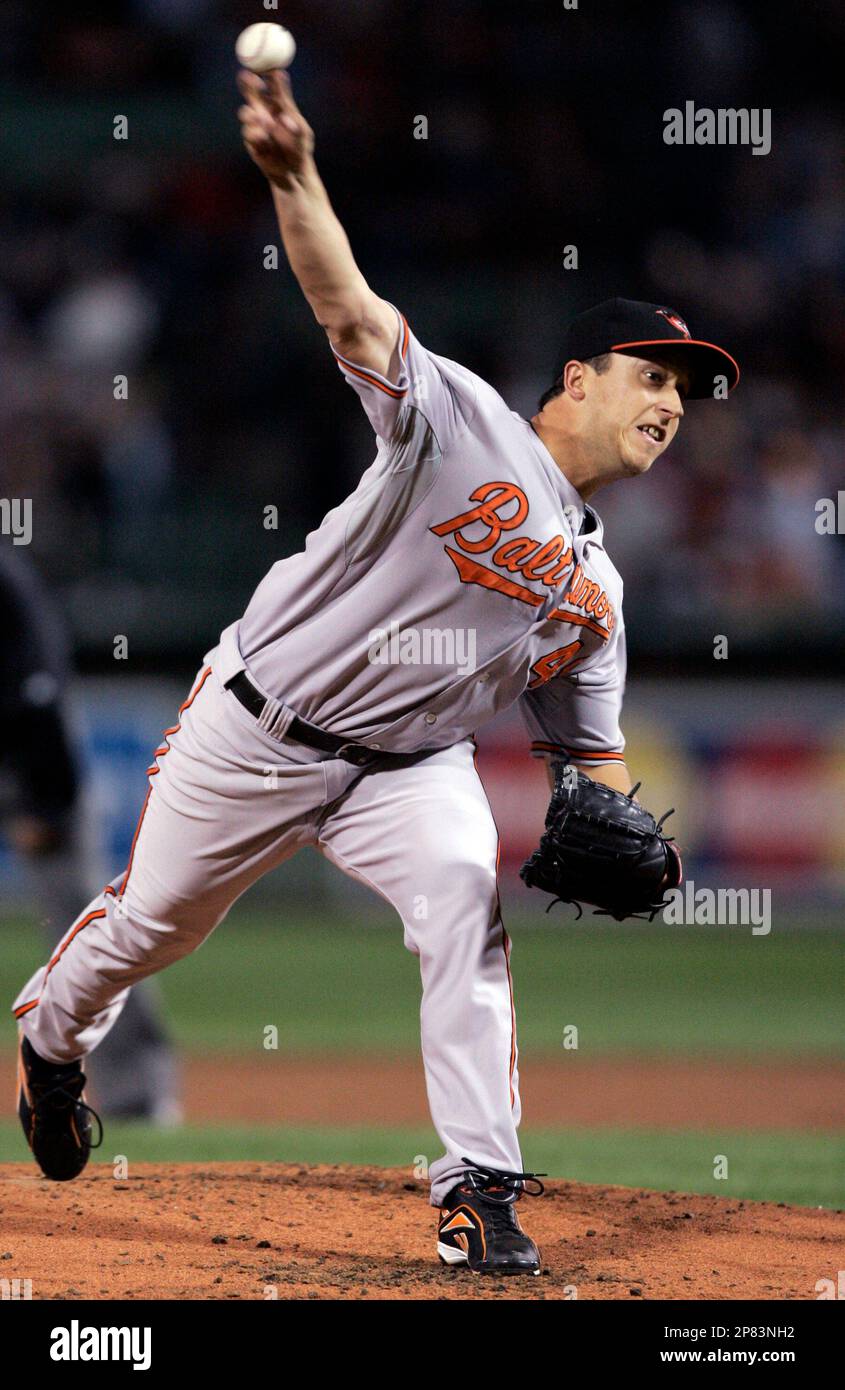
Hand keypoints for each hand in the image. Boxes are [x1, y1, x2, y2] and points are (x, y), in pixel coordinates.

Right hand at [237, 68, 314, 189]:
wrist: (294, 173)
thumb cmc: (300, 147)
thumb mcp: (298, 124)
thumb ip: (287, 102)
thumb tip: (281, 75)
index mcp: (277, 104)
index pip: (268, 83)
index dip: (264, 71)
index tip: (265, 65)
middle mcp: (264, 111)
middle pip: (251, 92)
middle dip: (248, 84)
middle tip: (250, 79)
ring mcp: (255, 126)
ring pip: (246, 113)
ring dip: (254, 115)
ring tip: (267, 123)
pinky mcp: (251, 141)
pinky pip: (249, 134)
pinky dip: (257, 135)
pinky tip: (266, 141)